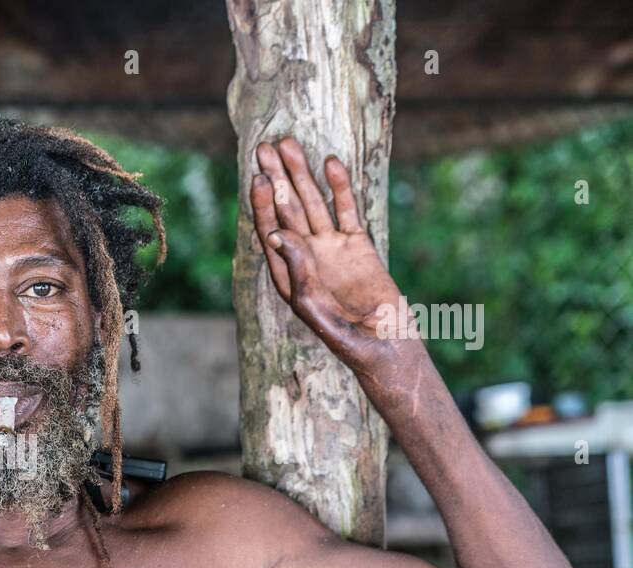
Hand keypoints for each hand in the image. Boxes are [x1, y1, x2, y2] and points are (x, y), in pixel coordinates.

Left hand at [250, 137, 413, 369]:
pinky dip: (339, 187)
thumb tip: (278, 233)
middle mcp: (305, 257)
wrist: (385, 345)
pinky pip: (347, 210)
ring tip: (290, 144)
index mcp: (287, 275)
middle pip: (287, 211)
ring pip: (313, 204)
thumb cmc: (344, 338)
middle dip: (277, 179)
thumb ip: (297, 270)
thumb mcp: (314, 307)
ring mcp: (331, 249)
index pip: (270, 232)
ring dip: (302, 175)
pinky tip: (330, 163)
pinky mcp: (358, 244)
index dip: (264, 205)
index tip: (260, 178)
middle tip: (265, 148)